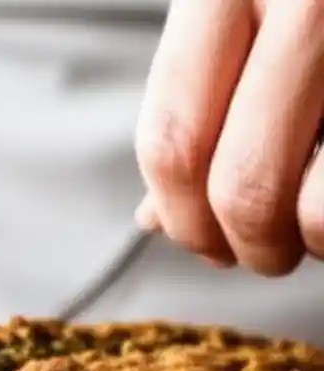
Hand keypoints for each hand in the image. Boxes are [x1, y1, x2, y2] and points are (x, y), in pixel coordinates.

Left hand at [135, 0, 323, 275]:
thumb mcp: (245, 1)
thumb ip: (202, 94)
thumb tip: (157, 216)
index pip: (172, 141)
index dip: (181, 217)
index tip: (201, 241)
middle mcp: (306, 3)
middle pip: (243, 185)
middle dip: (249, 244)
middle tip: (263, 251)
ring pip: (323, 210)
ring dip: (315, 242)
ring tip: (318, 228)